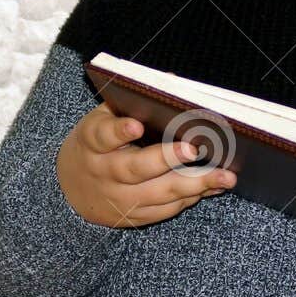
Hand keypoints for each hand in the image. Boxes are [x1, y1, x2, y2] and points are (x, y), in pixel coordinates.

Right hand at [55, 104, 236, 227]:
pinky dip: (192, 198)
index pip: (103, 135)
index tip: (136, 124)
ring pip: (159, 194)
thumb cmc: (96, 145)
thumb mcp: (102, 119)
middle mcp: (105, 173)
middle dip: (168, 159)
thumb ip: (131, 101)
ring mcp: (120, 199)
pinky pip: (166, 210)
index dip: (118, 131)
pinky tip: (215, 187)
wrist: (70, 189)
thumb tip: (172, 79)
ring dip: (194, 186)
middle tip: (195, 149)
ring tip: (225, 177)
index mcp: (92, 143)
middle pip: (136, 169)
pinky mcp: (134, 217)